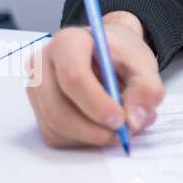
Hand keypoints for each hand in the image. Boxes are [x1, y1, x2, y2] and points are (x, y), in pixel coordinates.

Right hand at [26, 10, 164, 147]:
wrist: (109, 52)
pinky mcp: (39, 110)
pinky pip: (55, 135)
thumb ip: (146, 87)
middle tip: (123, 132)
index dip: (97, 104)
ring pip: (56, 126)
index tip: (121, 120)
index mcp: (67, 42)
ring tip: (120, 128)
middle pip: (58, 108)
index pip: (73, 77)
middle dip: (93, 128)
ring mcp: (36, 89)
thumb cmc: (121, 53)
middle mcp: (42, 65)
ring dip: (91, 136)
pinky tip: (103, 127)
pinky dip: (83, 139)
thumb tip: (135, 120)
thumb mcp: (143, 62)